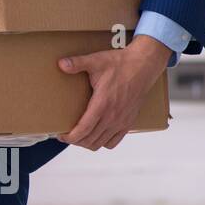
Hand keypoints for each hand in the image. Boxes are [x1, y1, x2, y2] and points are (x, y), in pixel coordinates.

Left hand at [56, 35, 171, 149]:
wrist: (144, 66)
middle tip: (65, 135)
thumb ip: (77, 63)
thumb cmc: (121, 64)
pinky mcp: (129, 121)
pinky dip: (103, 142)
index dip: (71, 137)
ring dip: (88, 143)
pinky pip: (115, 141)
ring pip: (102, 143)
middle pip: (90, 139)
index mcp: (102, 104)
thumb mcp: (96, 61)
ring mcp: (122, 121)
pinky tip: (96, 136)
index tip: (61, 136)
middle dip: (75, 140)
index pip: (84, 129)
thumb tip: (61, 64)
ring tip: (78, 137)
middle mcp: (113, 116)